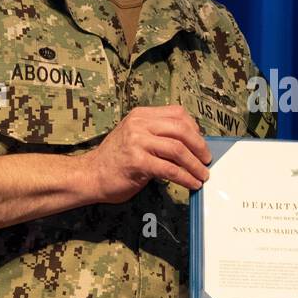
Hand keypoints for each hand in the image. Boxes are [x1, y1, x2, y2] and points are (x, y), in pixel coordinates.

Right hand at [82, 104, 210, 202]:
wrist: (91, 175)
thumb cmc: (116, 160)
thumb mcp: (136, 137)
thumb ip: (158, 134)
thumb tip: (190, 143)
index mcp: (141, 115)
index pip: (177, 114)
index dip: (194, 129)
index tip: (201, 143)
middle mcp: (139, 124)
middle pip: (181, 130)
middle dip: (199, 147)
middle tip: (207, 160)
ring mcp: (137, 142)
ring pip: (178, 149)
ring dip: (195, 164)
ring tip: (202, 175)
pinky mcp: (137, 162)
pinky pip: (169, 169)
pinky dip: (185, 177)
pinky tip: (191, 183)